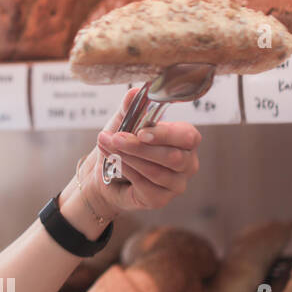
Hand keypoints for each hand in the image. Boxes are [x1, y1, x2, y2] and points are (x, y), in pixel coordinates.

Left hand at [81, 86, 202, 214]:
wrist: (103, 173)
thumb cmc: (121, 144)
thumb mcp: (124, 122)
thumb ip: (131, 107)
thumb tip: (135, 91)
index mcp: (185, 140)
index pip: (187, 136)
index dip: (165, 134)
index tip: (140, 131)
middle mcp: (187, 163)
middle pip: (172, 156)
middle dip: (138, 146)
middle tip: (114, 138)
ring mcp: (176, 184)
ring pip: (156, 171)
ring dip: (128, 158)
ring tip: (108, 147)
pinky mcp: (161, 199)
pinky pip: (146, 186)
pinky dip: (127, 172)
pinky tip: (114, 164)